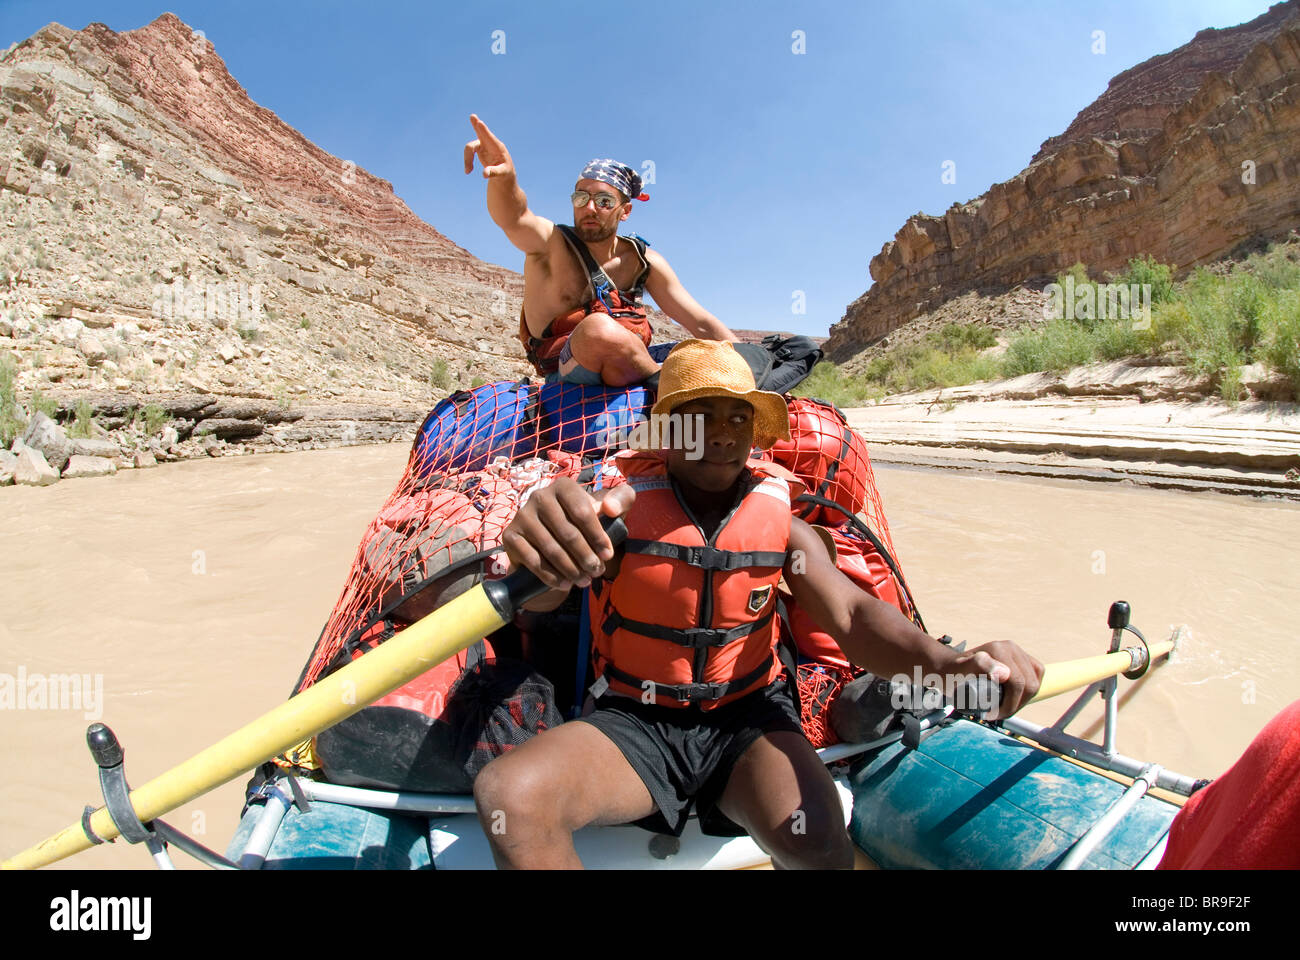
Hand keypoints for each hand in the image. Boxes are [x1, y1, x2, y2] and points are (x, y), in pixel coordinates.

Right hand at [463, 114, 513, 178]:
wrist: (504, 174)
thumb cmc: (506, 173)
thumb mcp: (502, 173)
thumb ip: (494, 172)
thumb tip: (484, 174)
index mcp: (498, 147)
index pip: (490, 138)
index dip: (484, 131)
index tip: (479, 123)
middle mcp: (490, 143)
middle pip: (480, 133)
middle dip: (476, 125)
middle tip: (472, 116)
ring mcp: (483, 145)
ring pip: (470, 147)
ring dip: (467, 159)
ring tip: (468, 172)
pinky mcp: (479, 150)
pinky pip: (469, 153)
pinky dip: (467, 161)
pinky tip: (468, 171)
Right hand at [501, 479, 634, 590]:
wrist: (553, 542)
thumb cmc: (586, 524)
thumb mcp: (610, 509)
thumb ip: (622, 498)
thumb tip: (610, 508)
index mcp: (564, 486)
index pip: (583, 512)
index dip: (597, 536)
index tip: (607, 555)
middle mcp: (540, 495)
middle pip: (567, 533)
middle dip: (585, 557)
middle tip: (596, 573)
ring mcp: (522, 515)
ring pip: (551, 549)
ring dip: (571, 569)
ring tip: (584, 581)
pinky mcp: (510, 535)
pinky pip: (532, 560)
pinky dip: (551, 576)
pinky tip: (564, 584)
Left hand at [949, 640, 1043, 721]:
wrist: (949, 667)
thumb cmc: (953, 673)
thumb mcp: (960, 671)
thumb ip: (978, 665)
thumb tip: (1005, 672)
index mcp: (999, 650)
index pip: (1019, 683)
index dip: (1010, 704)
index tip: (993, 715)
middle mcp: (1010, 647)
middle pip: (1030, 684)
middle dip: (1016, 704)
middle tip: (998, 714)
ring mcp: (1017, 651)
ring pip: (1035, 682)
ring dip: (1023, 699)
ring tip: (1005, 707)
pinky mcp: (1022, 658)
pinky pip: (1037, 675)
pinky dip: (1029, 690)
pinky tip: (1015, 697)